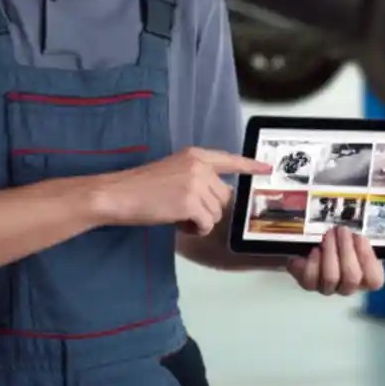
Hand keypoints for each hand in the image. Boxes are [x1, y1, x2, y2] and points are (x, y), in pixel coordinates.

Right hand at [92, 147, 270, 233]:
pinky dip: (194, 229)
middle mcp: (200, 167)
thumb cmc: (140, 187)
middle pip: (224, 197)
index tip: (266, 169)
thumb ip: (197, 178)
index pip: (229, 160)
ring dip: (200, 221)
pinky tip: (178, 224)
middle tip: (184, 211)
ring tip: (176, 216)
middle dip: (209, 209)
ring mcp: (197, 184)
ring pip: (216, 213)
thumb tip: (217, 198)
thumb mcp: (174, 172)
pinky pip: (206, 224)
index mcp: (195, 155)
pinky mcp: (191, 202)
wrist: (118, 194)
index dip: (249, 166)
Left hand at [287, 225, 384, 295]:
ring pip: (331, 278)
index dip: (368, 258)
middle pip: (351, 278)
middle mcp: (348, 286)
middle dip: (346, 249)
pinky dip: (314, 261)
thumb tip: (362, 226)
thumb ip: (363, 232)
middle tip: (342, 230)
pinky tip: (315, 248)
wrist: (314, 242)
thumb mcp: (356, 233)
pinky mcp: (310, 284)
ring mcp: (328, 287)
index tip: (360, 237)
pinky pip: (311, 278)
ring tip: (329, 234)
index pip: (374, 280)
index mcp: (366, 276)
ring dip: (330, 251)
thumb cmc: (341, 238)